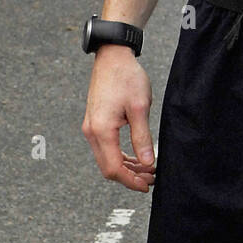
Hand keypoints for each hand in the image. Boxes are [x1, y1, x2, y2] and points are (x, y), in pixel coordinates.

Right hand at [82, 45, 155, 192]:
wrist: (112, 56)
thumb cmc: (127, 77)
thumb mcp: (140, 107)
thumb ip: (143, 137)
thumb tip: (147, 162)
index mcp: (101, 130)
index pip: (113, 167)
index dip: (130, 181)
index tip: (146, 186)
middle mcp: (92, 131)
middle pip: (107, 167)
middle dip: (129, 177)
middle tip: (151, 179)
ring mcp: (91, 127)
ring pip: (106, 159)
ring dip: (126, 168)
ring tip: (147, 169)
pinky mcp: (95, 123)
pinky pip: (106, 148)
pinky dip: (120, 156)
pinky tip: (137, 157)